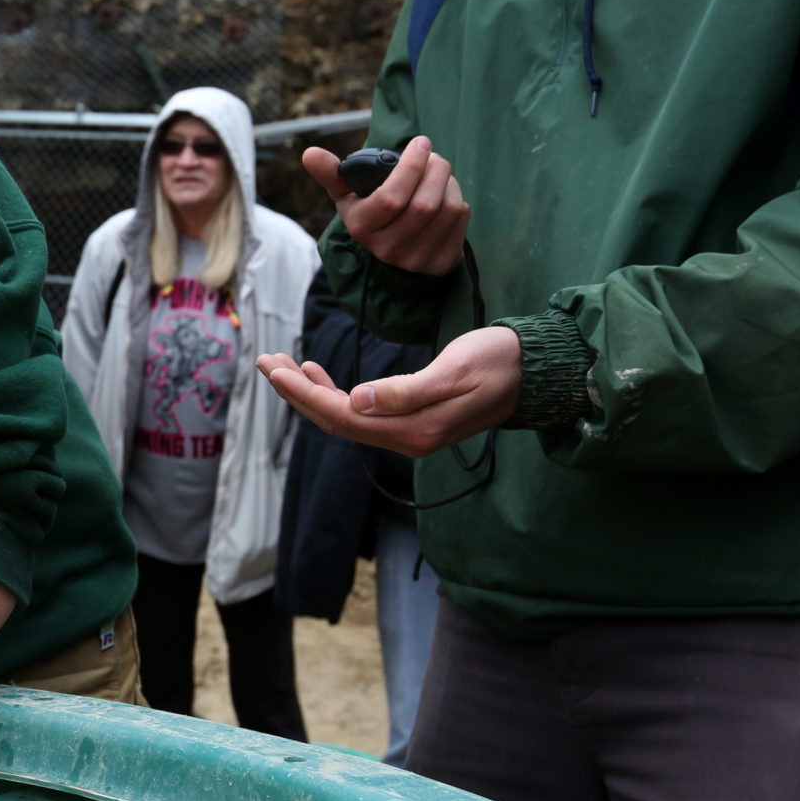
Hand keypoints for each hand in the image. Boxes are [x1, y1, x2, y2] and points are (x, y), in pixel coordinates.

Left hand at [256, 325, 521, 456]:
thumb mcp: (454, 370)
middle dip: (296, 393)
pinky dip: (333, 393)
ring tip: (282, 364)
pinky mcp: (412, 421)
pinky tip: (318, 374)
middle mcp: (405, 439)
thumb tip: (359, 401)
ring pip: (344, 417)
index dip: (303, 394)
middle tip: (265, 360)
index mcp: (413, 431)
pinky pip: (361, 413)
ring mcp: (408, 433)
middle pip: (335, 421)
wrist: (533, 372)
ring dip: (310, 392)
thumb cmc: (497, 362)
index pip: (342, 417)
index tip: (274, 369)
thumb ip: (408, 391)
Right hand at [301, 135, 468, 275]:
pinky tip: (447, 195)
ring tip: (439, 174)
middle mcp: (388, 249)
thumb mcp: (347, 196)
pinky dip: (458, 199)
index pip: (391, 198)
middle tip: (434, 157)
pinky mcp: (440, 263)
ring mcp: (415, 260)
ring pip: (446, 209)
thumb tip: (309, 153)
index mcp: (362, 228)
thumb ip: (331, 173)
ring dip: (449, 183)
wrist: (393, 254)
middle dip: (436, 171)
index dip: (410, 167)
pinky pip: (459, 221)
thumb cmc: (370, 213)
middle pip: (424, 204)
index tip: (420, 143)